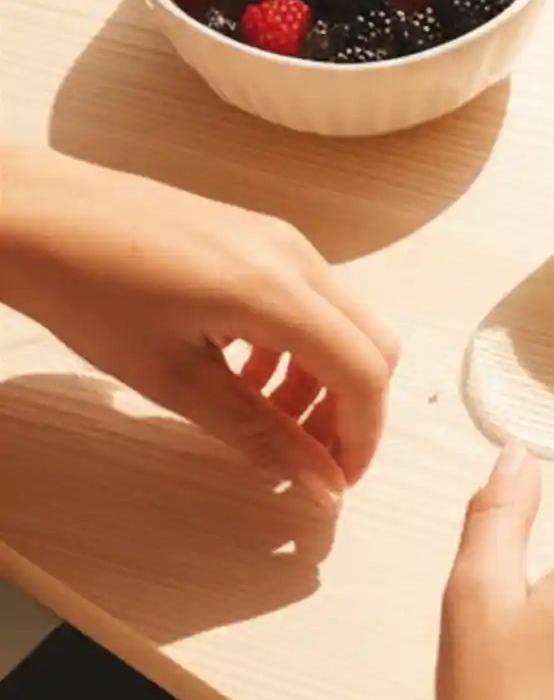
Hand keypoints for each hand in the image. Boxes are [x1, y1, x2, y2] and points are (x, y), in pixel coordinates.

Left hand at [0, 145, 398, 495]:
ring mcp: (282, 240)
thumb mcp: (173, 379)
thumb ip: (259, 433)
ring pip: (345, 323)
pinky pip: (313, 300)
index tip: (336, 480)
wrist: (35, 216)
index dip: (361, 436)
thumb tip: (318, 484)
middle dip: (353, 410)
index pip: (364, 371)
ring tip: (270, 418)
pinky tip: (248, 372)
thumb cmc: (87, 291)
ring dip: (325, 381)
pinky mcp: (263, 237)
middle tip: (312, 456)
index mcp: (274, 290)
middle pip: (372, 345)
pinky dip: (302, 348)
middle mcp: (294, 256)